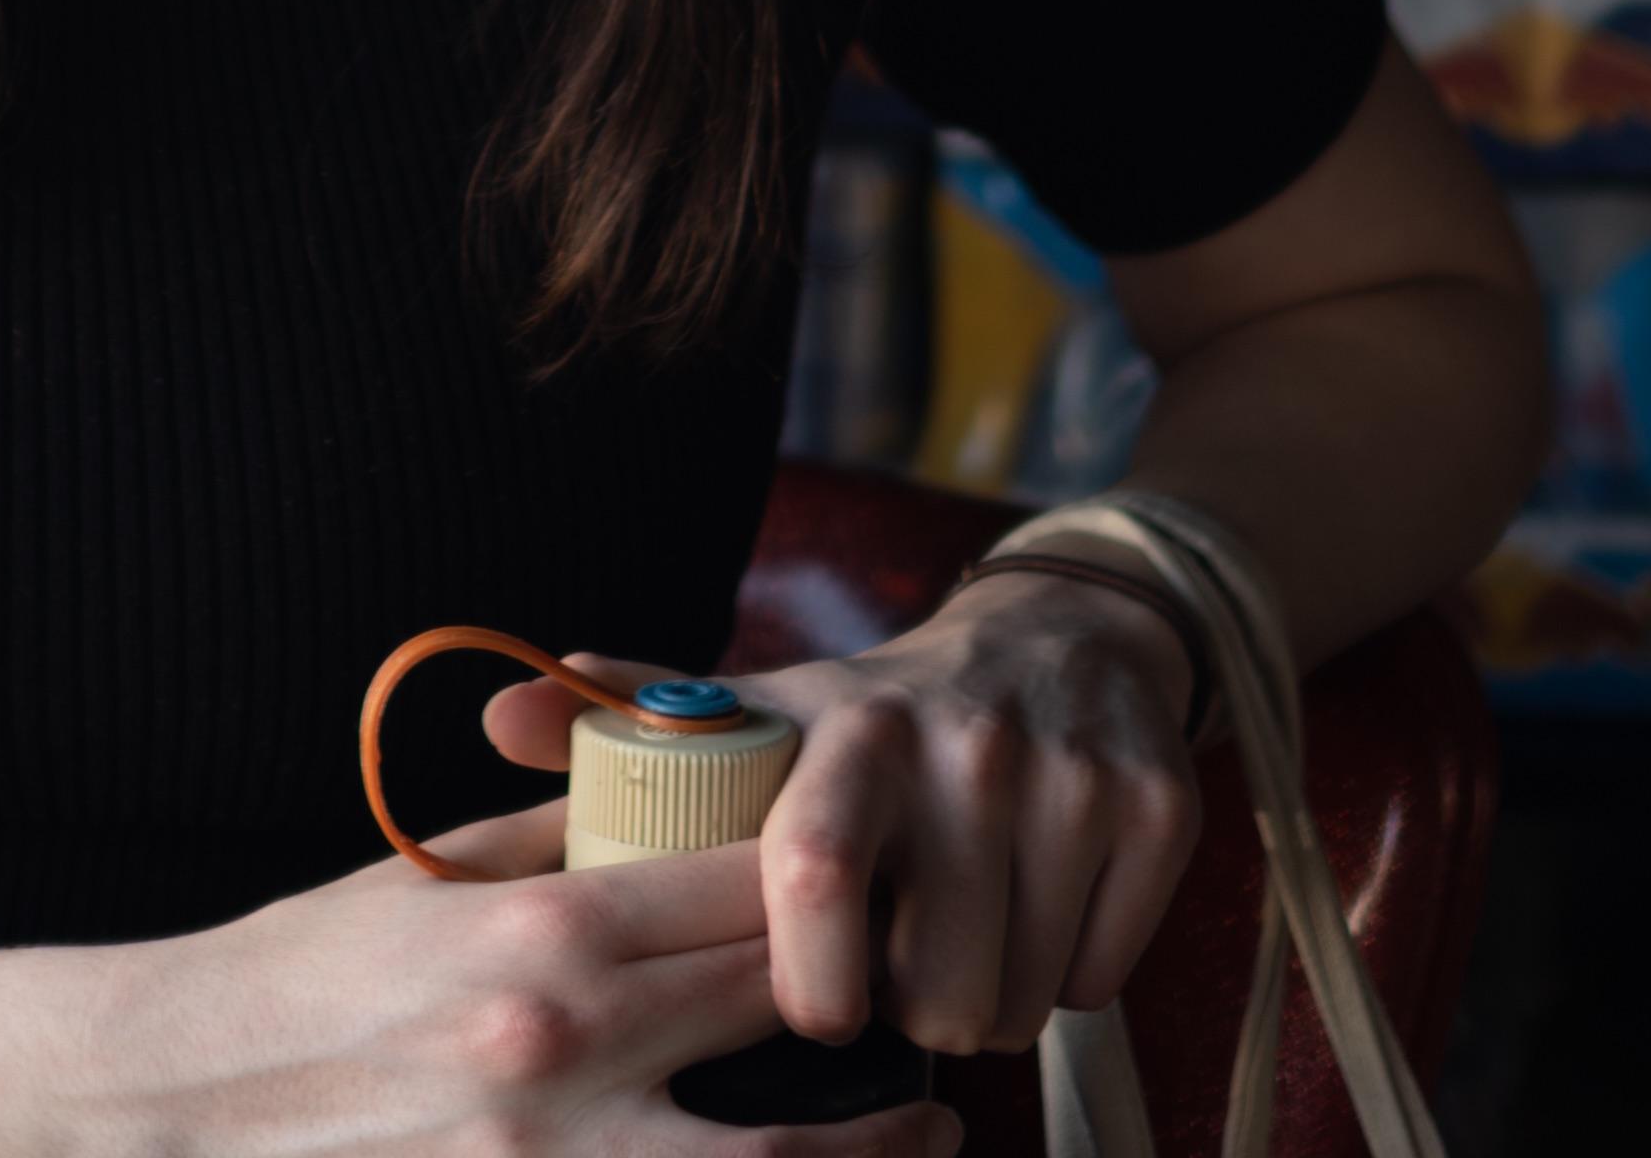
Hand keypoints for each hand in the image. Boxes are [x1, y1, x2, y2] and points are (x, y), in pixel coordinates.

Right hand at [42, 814, 955, 1157]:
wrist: (179, 1101)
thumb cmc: (300, 977)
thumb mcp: (425, 878)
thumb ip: (557, 839)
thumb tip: (668, 793)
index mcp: (546, 930)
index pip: (754, 888)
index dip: (838, 879)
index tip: (880, 875)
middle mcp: (571, 1043)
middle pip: (782, 1008)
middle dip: (862, 995)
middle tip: (923, 988)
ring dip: (871, 1143)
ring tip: (930, 1128)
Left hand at [473, 583, 1198, 1058]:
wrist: (1063, 636)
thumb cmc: (879, 714)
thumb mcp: (764, 708)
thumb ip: (633, 722)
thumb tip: (492, 715)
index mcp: (852, 728)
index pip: (816, 868)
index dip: (811, 974)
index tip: (814, 1014)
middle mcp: (966, 743)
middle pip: (934, 977)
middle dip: (912, 1013)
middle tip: (898, 971)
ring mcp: (1072, 776)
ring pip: (1020, 996)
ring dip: (986, 1004)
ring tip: (957, 943)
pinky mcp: (1158, 809)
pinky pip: (1100, 976)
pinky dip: (1067, 977)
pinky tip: (1036, 914)